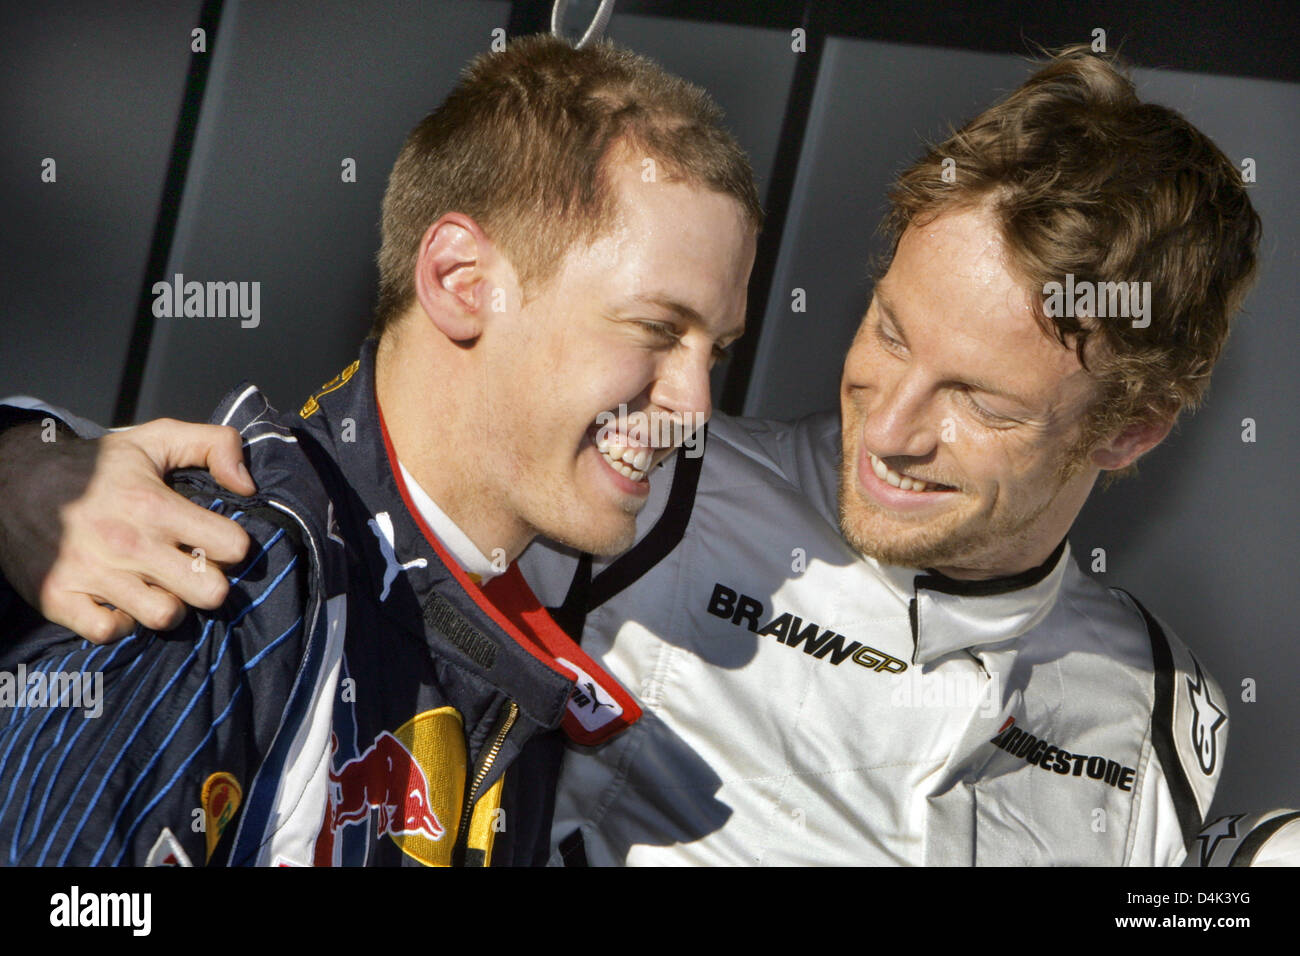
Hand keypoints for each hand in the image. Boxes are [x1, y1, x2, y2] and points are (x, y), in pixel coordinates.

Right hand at [0, 417, 256, 642]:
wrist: (11, 479)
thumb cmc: (95, 466)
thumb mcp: (156, 438)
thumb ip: (216, 445)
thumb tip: (248, 487)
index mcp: (155, 505)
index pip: (232, 545)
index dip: (233, 545)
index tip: (217, 541)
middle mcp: (127, 542)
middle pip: (209, 592)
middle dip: (211, 583)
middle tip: (193, 571)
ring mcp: (92, 574)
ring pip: (164, 617)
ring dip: (169, 605)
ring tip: (158, 586)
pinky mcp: (59, 598)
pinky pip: (109, 632)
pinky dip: (120, 623)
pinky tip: (121, 602)